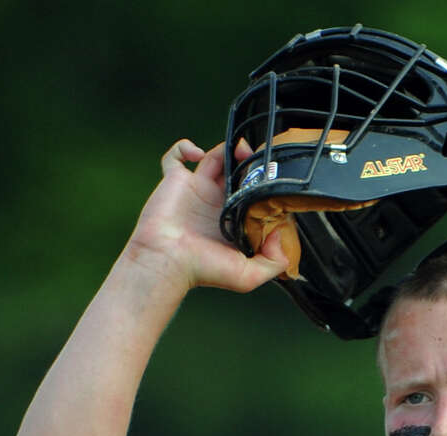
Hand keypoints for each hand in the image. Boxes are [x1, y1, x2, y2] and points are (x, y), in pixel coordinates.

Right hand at [123, 138, 288, 293]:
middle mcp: (216, 203)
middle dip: (249, 162)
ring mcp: (196, 189)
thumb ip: (273, 261)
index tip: (273, 183)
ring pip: (214, 158)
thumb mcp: (248, 276)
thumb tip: (279, 235)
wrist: (167, 262)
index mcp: (233, 220)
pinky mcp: (175, 181)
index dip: (264, 186)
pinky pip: (176, 156)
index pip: (253, 195)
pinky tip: (196, 153)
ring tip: (238, 151)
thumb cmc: (201, 271)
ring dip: (227, 149)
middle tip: (259, 159)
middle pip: (237, 172)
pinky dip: (184, 147)